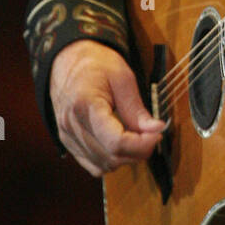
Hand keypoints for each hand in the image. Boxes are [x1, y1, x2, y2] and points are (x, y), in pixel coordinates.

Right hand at [49, 40, 164, 176]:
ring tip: (137, 137)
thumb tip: (156, 130)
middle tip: (152, 134)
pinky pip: (93, 165)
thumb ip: (136, 108)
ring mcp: (67, 136)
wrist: (67, 59)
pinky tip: (121, 144)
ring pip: (103, 165)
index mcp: (85, 105)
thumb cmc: (94, 63)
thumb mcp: (122, 77)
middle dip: (138, 151)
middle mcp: (72, 125)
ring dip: (126, 158)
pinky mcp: (68, 142)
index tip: (158, 133)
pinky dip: (111, 160)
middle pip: (111, 157)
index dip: (142, 144)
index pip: (116, 142)